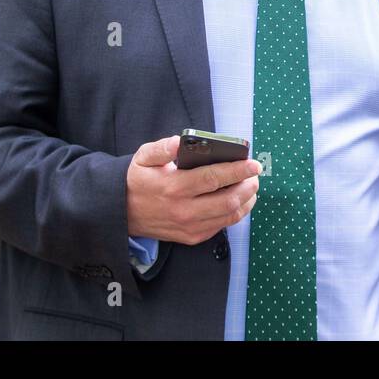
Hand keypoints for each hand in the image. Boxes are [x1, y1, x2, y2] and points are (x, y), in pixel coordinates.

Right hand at [126, 135, 261, 245]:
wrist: (122, 213)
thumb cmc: (137, 180)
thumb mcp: (143, 157)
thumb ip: (162, 148)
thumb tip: (179, 141)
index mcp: (174, 187)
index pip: (214, 178)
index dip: (237, 170)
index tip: (253, 164)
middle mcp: (184, 210)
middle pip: (228, 200)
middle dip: (248, 186)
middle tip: (255, 175)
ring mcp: (189, 227)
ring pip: (229, 216)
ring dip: (246, 201)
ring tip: (251, 187)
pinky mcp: (192, 237)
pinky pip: (221, 226)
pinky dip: (235, 213)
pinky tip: (239, 201)